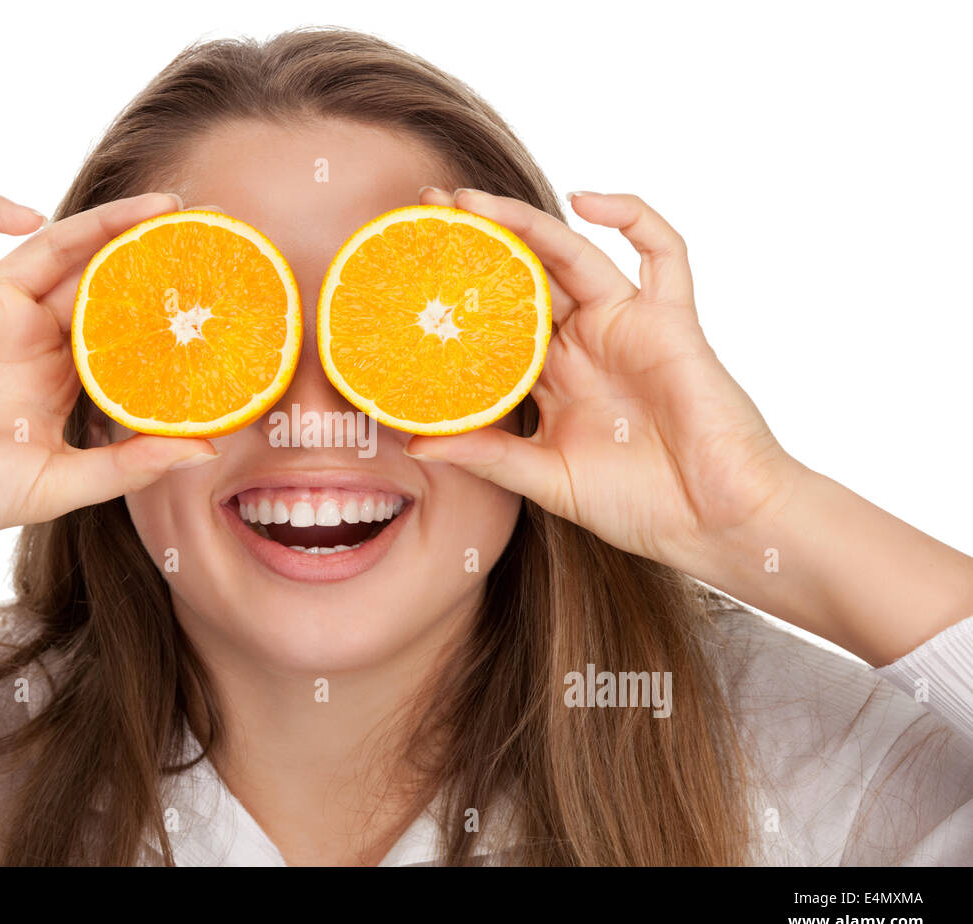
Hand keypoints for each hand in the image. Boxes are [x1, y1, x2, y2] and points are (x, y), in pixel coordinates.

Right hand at [0, 190, 217, 550]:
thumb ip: (127, 465)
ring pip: (48, 246)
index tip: (215, 296)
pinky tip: (25, 218)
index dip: (163, 309)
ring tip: (157, 208)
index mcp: (58, 378)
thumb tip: (206, 450)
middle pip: (97, 277)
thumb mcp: (56, 485)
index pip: (122, 328)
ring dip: (100, 221)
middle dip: (146, 250)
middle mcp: (28, 338)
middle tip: (203, 229)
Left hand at [406, 187, 805, 578]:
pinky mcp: (671, 320)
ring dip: (524, 221)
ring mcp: (625, 326)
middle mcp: (582, 344)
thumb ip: (488, 457)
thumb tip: (415, 443)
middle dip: (477, 239)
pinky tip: (585, 201)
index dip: (452, 294)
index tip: (405, 270)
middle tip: (427, 206)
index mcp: (549, 379)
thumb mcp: (547, 481)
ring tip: (471, 201)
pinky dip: (632, 216)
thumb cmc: (639, 506)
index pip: (491, 322)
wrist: (716, 523)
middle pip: (522, 276)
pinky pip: (662, 252)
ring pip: (571, 254)